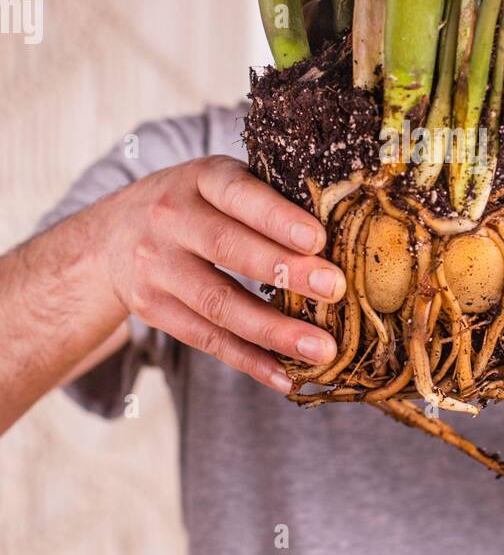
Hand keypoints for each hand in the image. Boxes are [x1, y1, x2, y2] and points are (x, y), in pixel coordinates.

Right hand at [101, 155, 342, 391]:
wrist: (111, 235)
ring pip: (218, 304)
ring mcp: (157, 267)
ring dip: (274, 331)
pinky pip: (206, 339)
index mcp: (199, 178)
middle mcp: (171, 219)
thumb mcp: (217, 180)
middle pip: (229, 249)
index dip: (277, 217)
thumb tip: (342, 227)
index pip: (238, 194)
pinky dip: (249, 360)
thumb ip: (265, 195)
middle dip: (285, 272)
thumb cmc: (193, 203)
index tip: (318, 239)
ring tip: (322, 348)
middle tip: (334, 289)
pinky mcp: (153, 309)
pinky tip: (285, 375)